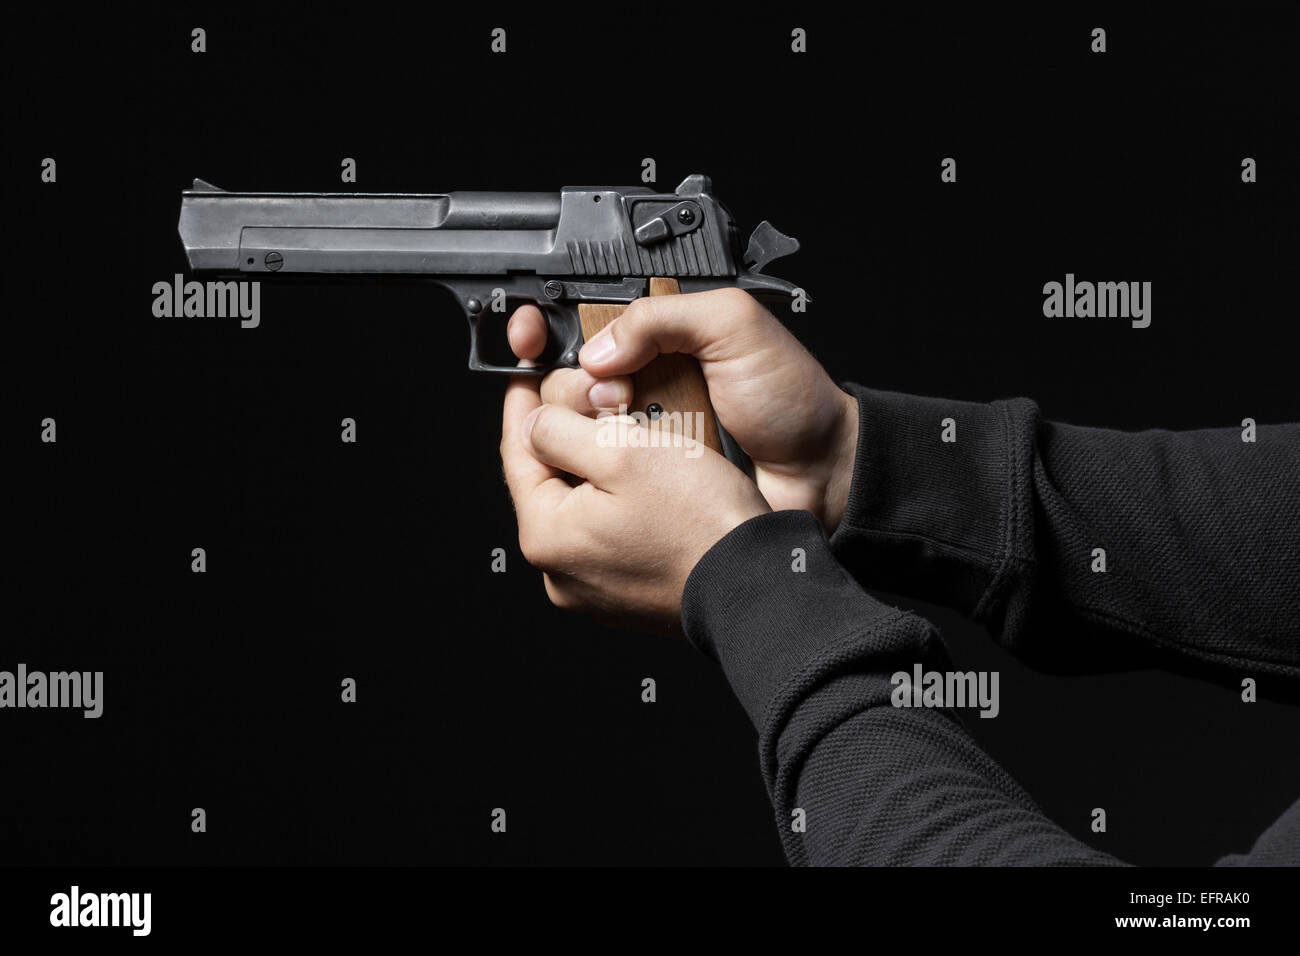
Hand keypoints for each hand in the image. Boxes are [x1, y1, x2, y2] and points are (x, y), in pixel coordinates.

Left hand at [500, 374, 769, 630]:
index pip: (517, 454)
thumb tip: (534, 422)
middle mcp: (560, 572)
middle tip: (597, 401)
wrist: (756, 585)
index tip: (527, 376)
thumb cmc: (701, 525)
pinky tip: (651, 485)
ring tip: (632, 439)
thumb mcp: (623, 450)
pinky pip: (610, 534)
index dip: (523, 404)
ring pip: (582, 506)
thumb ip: (561, 429)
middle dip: (571, 435)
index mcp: (547, 537)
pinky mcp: (627, 595)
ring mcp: (594, 589)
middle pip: (551, 481)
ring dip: (600, 469)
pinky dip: (622, 503)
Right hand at [507, 288, 858, 531]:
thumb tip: (596, 351)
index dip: (547, 327)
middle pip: (568, 379)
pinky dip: (607, 463)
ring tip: (634, 423)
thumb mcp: (733, 325)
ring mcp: (644, 433)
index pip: (584, 322)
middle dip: (575, 384)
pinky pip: (605, 470)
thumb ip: (663, 317)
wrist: (820, 471)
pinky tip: (631, 458)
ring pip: (579, 428)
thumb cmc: (790, 397)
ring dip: (592, 425)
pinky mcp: (648, 477)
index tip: (528, 334)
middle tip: (617, 394)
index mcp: (660, 335)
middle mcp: (645, 380)